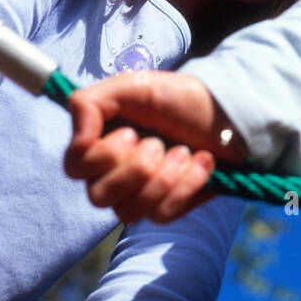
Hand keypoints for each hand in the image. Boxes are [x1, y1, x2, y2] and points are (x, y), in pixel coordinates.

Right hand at [64, 70, 236, 223]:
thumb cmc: (177, 97)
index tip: (131, 132)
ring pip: (129, 211)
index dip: (103, 155)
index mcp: (99, 144)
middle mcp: (112, 174)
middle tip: (159, 142)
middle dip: (136, 167)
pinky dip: (186, 185)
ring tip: (184, 151)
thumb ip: (90, 103)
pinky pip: (161, 215)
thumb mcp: (131, 85)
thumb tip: (78, 141)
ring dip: (163, 177)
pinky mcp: (166, 207)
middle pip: (99, 196)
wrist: (224, 111)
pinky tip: (201, 162)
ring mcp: (138, 194)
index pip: (75, 168)